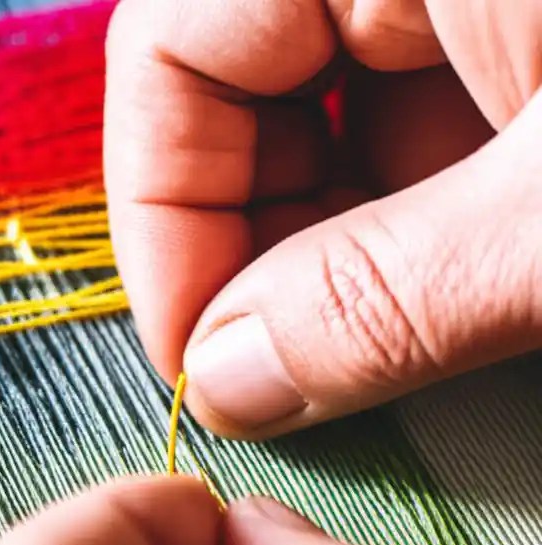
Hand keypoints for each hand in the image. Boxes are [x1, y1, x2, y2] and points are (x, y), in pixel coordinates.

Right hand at [103, 0, 541, 438]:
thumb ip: (380, 297)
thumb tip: (226, 385)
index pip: (167, 50)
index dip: (159, 220)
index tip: (200, 362)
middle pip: (238, 92)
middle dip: (258, 247)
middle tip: (298, 375)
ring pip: (333, 123)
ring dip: (350, 249)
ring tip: (416, 340)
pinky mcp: (523, 38)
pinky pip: (427, 125)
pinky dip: (431, 224)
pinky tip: (478, 290)